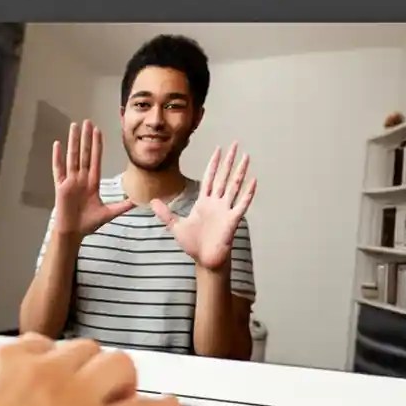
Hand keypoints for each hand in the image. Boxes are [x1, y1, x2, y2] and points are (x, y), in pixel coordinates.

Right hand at [0, 335, 179, 405]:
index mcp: (5, 359)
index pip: (42, 345)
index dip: (53, 362)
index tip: (55, 372)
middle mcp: (45, 368)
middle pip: (84, 348)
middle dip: (91, 365)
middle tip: (96, 382)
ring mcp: (75, 395)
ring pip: (118, 364)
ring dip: (124, 378)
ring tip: (129, 391)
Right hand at [52, 120, 135, 234]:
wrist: (73, 233)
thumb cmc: (88, 223)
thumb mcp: (109, 213)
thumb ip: (121, 206)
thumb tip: (137, 201)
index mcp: (92, 182)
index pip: (95, 159)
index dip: (97, 145)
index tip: (98, 131)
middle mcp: (81, 178)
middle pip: (84, 154)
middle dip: (86, 138)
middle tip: (87, 122)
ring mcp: (70, 181)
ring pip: (72, 157)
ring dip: (73, 142)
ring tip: (74, 127)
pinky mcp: (61, 187)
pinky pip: (58, 169)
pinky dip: (57, 157)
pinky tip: (57, 145)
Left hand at [151, 142, 256, 271]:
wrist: (205, 260)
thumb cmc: (194, 245)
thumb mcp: (175, 226)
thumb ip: (165, 213)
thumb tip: (151, 201)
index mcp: (204, 202)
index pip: (210, 177)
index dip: (213, 163)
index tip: (218, 149)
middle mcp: (216, 203)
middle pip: (223, 176)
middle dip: (228, 160)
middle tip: (235, 144)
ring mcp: (225, 210)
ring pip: (234, 186)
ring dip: (240, 171)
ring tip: (246, 157)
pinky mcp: (232, 220)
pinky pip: (242, 203)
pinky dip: (248, 193)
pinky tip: (253, 181)